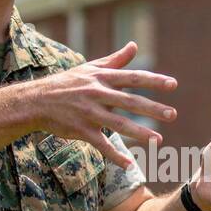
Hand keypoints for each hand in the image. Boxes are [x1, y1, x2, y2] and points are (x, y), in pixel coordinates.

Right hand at [33, 42, 177, 167]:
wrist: (37, 101)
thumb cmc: (67, 83)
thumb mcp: (91, 68)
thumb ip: (116, 60)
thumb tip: (135, 45)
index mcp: (102, 78)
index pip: (133, 78)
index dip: (153, 81)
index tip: (173, 85)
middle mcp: (97, 94)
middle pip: (129, 101)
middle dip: (152, 108)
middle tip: (173, 114)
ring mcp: (89, 113)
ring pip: (118, 124)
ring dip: (139, 133)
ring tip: (158, 140)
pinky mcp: (81, 130)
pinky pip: (101, 144)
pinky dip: (115, 156)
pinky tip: (129, 165)